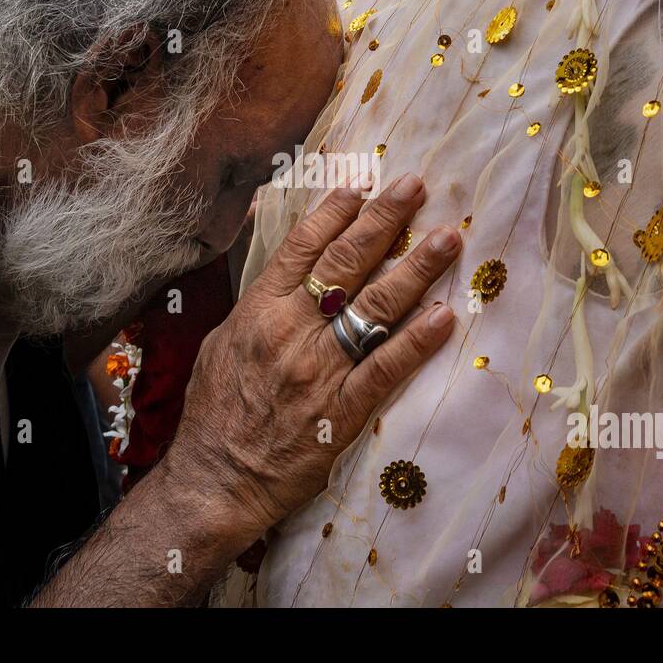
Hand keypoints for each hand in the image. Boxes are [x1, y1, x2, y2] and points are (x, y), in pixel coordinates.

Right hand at [164, 172, 460, 536]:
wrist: (214, 479)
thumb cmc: (215, 412)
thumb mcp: (223, 343)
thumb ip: (259, 305)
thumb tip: (289, 270)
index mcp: (258, 311)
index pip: (302, 248)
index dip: (336, 212)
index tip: (363, 183)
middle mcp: (290, 332)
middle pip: (345, 264)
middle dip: (384, 220)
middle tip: (416, 186)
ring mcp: (319, 371)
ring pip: (374, 308)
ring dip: (415, 269)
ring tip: (447, 239)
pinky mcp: (341, 411)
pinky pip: (385, 369)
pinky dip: (416, 341)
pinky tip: (444, 316)